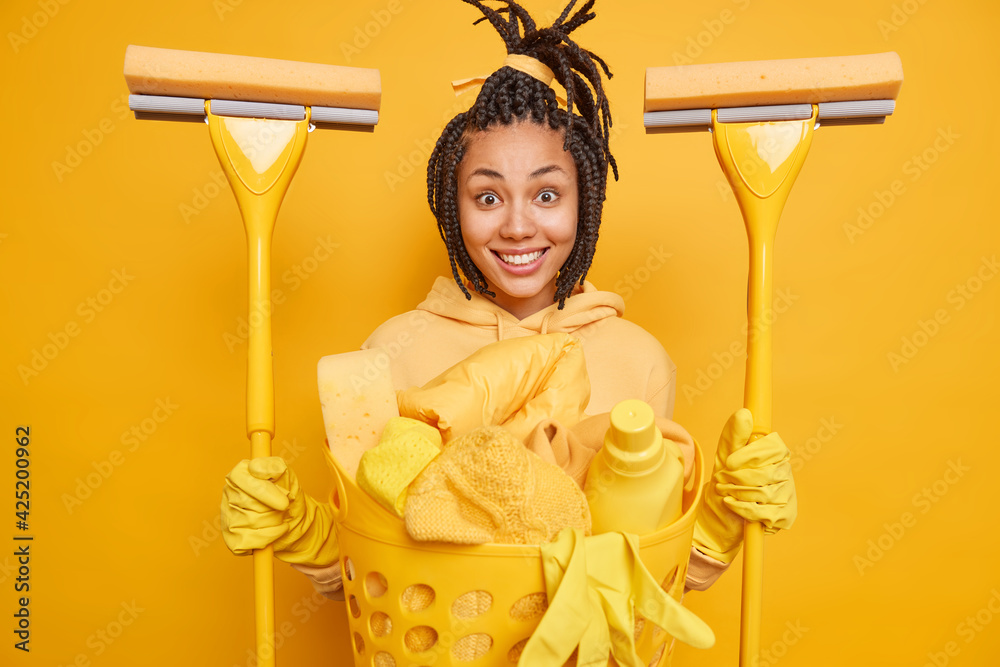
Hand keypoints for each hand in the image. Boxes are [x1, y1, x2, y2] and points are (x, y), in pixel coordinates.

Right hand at [220, 457, 338, 565]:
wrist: (292, 519)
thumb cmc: (286, 493)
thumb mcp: (286, 474)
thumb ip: (273, 466)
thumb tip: (255, 467)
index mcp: (239, 474)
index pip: (244, 481)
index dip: (266, 493)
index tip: (284, 502)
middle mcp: (228, 494)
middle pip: (252, 505)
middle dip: (276, 509)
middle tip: (283, 507)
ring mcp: (227, 517)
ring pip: (253, 523)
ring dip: (275, 522)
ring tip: (279, 517)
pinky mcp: (232, 539)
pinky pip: (251, 542)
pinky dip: (269, 538)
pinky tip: (273, 531)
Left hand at [692, 409, 796, 562]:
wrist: (718, 514)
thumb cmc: (725, 482)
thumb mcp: (724, 457)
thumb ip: (734, 436)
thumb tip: (744, 413)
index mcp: (775, 454)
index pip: (775, 448)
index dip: (751, 455)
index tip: (729, 462)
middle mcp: (785, 472)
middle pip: (767, 472)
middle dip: (738, 478)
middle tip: (722, 480)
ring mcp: (788, 495)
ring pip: (766, 493)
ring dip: (738, 493)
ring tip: (726, 492)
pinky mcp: (785, 516)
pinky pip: (766, 512)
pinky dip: (743, 509)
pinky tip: (733, 505)